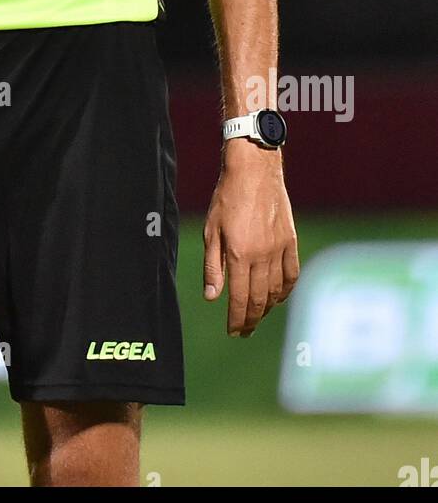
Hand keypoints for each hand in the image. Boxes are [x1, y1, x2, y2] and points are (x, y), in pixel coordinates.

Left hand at [202, 137, 298, 335]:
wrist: (254, 171)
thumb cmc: (227, 198)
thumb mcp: (211, 231)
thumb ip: (213, 266)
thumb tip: (212, 297)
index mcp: (240, 254)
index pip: (240, 299)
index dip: (237, 320)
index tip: (233, 331)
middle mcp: (262, 255)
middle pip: (260, 299)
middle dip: (251, 320)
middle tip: (244, 331)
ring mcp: (279, 249)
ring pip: (276, 290)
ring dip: (268, 308)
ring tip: (258, 316)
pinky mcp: (291, 241)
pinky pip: (292, 274)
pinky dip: (286, 290)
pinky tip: (278, 297)